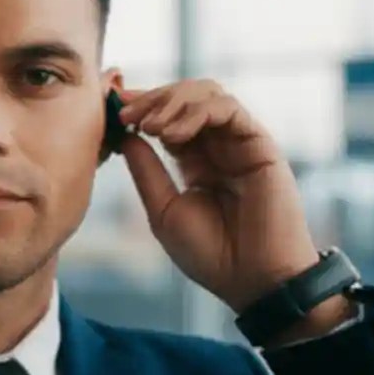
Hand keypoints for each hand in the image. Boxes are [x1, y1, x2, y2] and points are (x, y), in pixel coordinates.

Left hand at [117, 80, 346, 329]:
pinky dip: (197, 111)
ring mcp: (240, 143)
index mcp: (195, 162)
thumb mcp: (164, 209)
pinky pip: (228, 108)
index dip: (142, 106)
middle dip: (152, 98)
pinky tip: (173, 134)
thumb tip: (123, 133)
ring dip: (172, 102)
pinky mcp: (260, 144)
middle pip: (185, 97)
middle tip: (127, 112)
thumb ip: (146, 169)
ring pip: (206, 93)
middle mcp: (218, 146)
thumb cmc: (211, 255)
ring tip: (151, 127)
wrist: (253, 281)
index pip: (168, 117)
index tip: (114, 105)